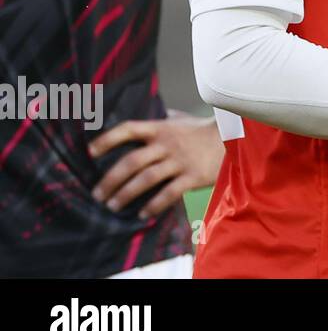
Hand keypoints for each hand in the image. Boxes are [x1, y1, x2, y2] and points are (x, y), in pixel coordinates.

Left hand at [88, 110, 223, 217]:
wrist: (234, 138)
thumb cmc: (202, 130)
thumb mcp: (181, 120)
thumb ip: (164, 119)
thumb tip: (148, 116)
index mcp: (161, 128)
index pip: (128, 129)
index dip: (107, 140)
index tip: (89, 152)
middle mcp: (167, 144)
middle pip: (132, 161)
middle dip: (110, 179)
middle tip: (96, 194)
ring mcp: (180, 161)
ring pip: (146, 179)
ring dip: (126, 194)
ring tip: (112, 206)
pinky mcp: (193, 176)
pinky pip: (169, 193)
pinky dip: (153, 205)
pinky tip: (142, 214)